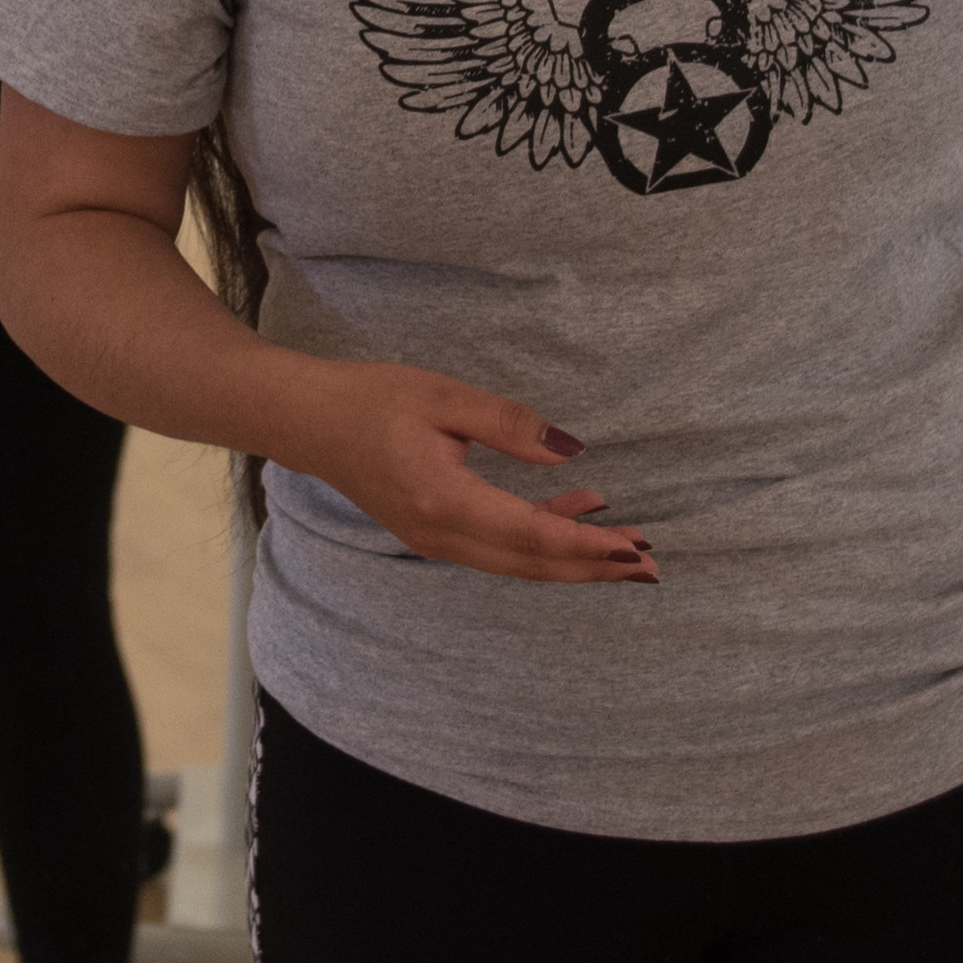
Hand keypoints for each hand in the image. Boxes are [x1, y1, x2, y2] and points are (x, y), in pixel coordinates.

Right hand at [303, 364, 651, 585]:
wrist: (311, 424)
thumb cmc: (373, 400)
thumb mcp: (443, 396)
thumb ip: (508, 424)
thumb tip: (569, 452)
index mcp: (443, 499)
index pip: (529, 533)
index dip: (584, 545)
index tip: (632, 550)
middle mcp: (441, 534)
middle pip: (531, 563)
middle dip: (593, 567)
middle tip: (650, 565)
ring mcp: (436, 541)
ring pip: (518, 561)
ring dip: (573, 557)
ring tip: (627, 544)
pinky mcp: (436, 535)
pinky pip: (500, 548)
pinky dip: (542, 539)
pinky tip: (578, 511)